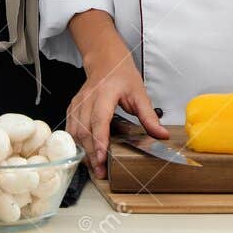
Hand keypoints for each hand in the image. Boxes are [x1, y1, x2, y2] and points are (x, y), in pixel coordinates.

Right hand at [68, 38, 165, 177]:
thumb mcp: (140, 93)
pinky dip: (77, 144)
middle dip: (91, 153)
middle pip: (84, 130)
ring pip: (75, 132)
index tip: (101, 157)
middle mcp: (87, 98)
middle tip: (101, 171)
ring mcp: (77, 103)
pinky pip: (70, 129)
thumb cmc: (122, 75)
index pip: (99, 119)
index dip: (99, 139)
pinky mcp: (72, 108)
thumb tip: (161, 135)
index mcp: (105, 92)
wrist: (106, 60)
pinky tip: (85, 154)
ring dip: (83, 151)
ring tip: (94, 167)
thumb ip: (149, 116)